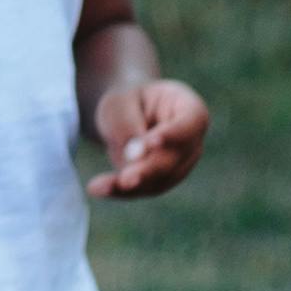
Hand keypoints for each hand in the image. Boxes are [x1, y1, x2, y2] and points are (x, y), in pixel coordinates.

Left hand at [90, 74, 208, 197]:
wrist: (126, 112)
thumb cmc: (127, 100)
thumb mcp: (121, 104)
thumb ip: (129, 126)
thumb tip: (135, 158)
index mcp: (190, 109)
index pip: (189, 124)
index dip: (172, 135)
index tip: (152, 141)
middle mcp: (192, 141)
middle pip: (174, 159)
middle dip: (147, 169)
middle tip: (125, 178)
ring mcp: (181, 165)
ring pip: (159, 180)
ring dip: (129, 186)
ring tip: (99, 186)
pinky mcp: (162, 181)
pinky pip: (143, 189)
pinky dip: (119, 191)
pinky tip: (98, 189)